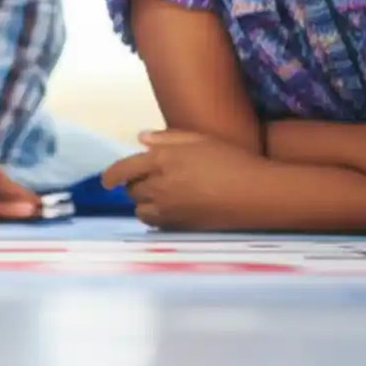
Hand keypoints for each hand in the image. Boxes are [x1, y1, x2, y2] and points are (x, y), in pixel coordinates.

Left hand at [102, 130, 270, 229]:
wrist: (259, 194)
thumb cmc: (233, 160)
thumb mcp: (200, 140)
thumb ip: (167, 138)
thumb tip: (141, 138)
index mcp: (161, 160)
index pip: (122, 169)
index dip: (111, 176)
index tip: (106, 181)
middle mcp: (159, 185)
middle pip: (132, 190)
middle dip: (135, 186)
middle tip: (149, 183)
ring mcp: (169, 209)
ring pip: (141, 210)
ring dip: (145, 204)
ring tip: (162, 198)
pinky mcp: (180, 227)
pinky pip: (156, 225)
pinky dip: (158, 219)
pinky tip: (173, 212)